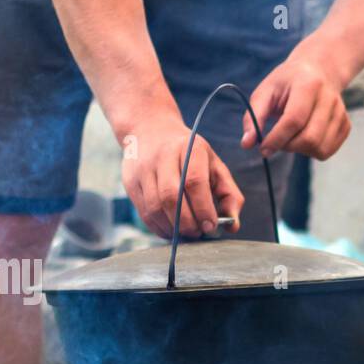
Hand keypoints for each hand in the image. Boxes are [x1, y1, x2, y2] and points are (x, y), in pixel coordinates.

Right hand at [121, 112, 244, 238]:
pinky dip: (159, 228)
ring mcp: (143, 168)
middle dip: (187, 222)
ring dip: (173, 228)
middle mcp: (163, 156)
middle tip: (198, 232)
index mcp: (189, 148)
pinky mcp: (130, 182)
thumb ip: (229, 195)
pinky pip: (144, 213)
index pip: (194, 182)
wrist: (150, 131)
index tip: (210, 226)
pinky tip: (171, 230)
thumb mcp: (215, 166)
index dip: (203, 209)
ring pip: (155, 207)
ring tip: (186, 233)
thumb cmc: (190, 155)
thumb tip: (233, 225)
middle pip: (171, 196)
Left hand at [241, 50, 351, 159]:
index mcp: (308, 85)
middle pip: (309, 139)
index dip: (276, 139)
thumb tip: (246, 144)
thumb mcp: (265, 92)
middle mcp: (329, 98)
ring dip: (300, 150)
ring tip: (291, 137)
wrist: (319, 70)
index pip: (294, 120)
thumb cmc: (287, 83)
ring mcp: (340, 112)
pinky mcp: (346, 125)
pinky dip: (312, 151)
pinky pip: (328, 151)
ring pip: (319, 149)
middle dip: (288, 147)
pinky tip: (304, 137)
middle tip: (278, 141)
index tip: (263, 148)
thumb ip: (254, 117)